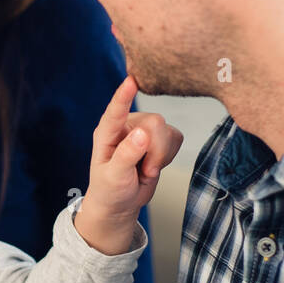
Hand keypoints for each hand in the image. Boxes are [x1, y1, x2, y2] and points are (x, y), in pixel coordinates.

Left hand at [77, 76, 182, 251]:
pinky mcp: (160, 137)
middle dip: (155, 151)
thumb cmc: (110, 189)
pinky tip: (155, 164)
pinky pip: (176, 137)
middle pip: (154, 123)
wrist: (121, 202)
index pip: (116, 111)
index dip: (124, 96)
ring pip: (167, 130)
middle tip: (144, 170)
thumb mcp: (114, 177)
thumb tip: (142, 133)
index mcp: (107, 132)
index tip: (131, 81)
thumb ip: (126, 155)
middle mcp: (127, 125)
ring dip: (161, 155)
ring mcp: (144, 128)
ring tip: (145, 169)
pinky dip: (170, 155)